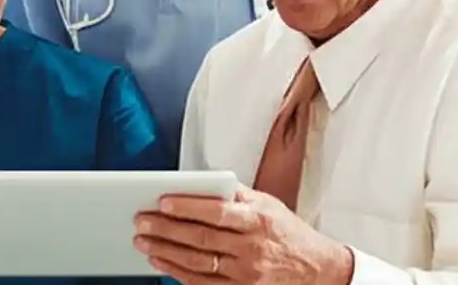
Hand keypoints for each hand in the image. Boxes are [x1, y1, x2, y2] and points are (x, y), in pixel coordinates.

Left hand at [132, 186, 353, 283]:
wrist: (316, 268)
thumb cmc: (286, 231)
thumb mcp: (267, 203)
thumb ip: (234, 194)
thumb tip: (198, 183)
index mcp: (258, 220)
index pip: (217, 212)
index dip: (188, 207)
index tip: (162, 201)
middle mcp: (252, 247)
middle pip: (201, 239)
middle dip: (166, 229)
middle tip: (141, 221)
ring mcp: (246, 273)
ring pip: (198, 263)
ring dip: (165, 252)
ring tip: (143, 241)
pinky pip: (203, 284)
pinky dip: (178, 273)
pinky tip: (160, 262)